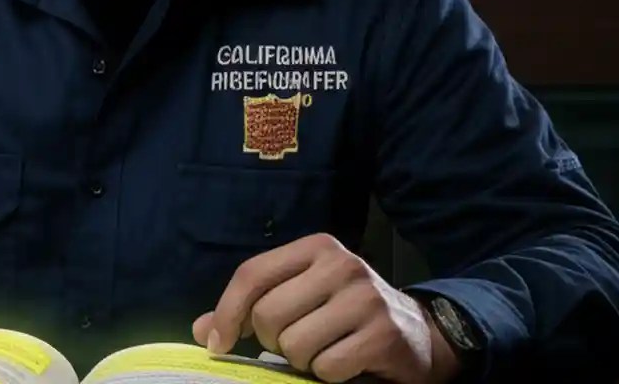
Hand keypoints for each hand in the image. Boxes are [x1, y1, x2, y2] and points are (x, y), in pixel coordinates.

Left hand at [193, 233, 460, 383]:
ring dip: (302, 361)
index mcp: (316, 248)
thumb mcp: (300, 299)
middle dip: (273, 341)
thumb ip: (250, 310)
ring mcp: (365, 298)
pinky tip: (347, 363)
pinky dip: (328, 375)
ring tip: (324, 351)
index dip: (226, 312)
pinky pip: (326, 367)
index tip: (217, 342)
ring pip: (295, 345)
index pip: (252, 274)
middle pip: (268, 314)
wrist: (417, 334)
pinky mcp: (382, 334)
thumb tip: (201, 331)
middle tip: (296, 343)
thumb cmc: (346, 315)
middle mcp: (341, 264)